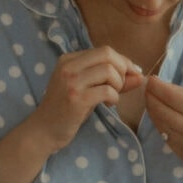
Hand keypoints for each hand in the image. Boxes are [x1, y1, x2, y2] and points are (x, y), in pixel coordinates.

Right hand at [30, 46, 144, 152]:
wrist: (43, 131)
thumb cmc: (66, 110)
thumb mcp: (88, 89)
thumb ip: (112, 80)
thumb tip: (140, 75)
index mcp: (69, 59)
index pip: (105, 51)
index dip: (123, 61)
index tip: (132, 74)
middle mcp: (68, 66)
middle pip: (108, 55)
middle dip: (123, 70)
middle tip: (121, 87)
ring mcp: (71, 82)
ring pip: (109, 71)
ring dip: (118, 85)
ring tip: (112, 97)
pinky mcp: (76, 99)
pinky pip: (107, 91)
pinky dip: (114, 97)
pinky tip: (108, 104)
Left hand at [144, 75, 182, 170]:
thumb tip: (164, 86)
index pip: (171, 97)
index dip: (157, 87)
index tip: (151, 80)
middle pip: (162, 111)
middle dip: (151, 98)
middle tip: (147, 89)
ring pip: (161, 126)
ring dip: (153, 112)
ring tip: (151, 101)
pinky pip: (167, 138)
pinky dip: (162, 126)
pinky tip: (162, 118)